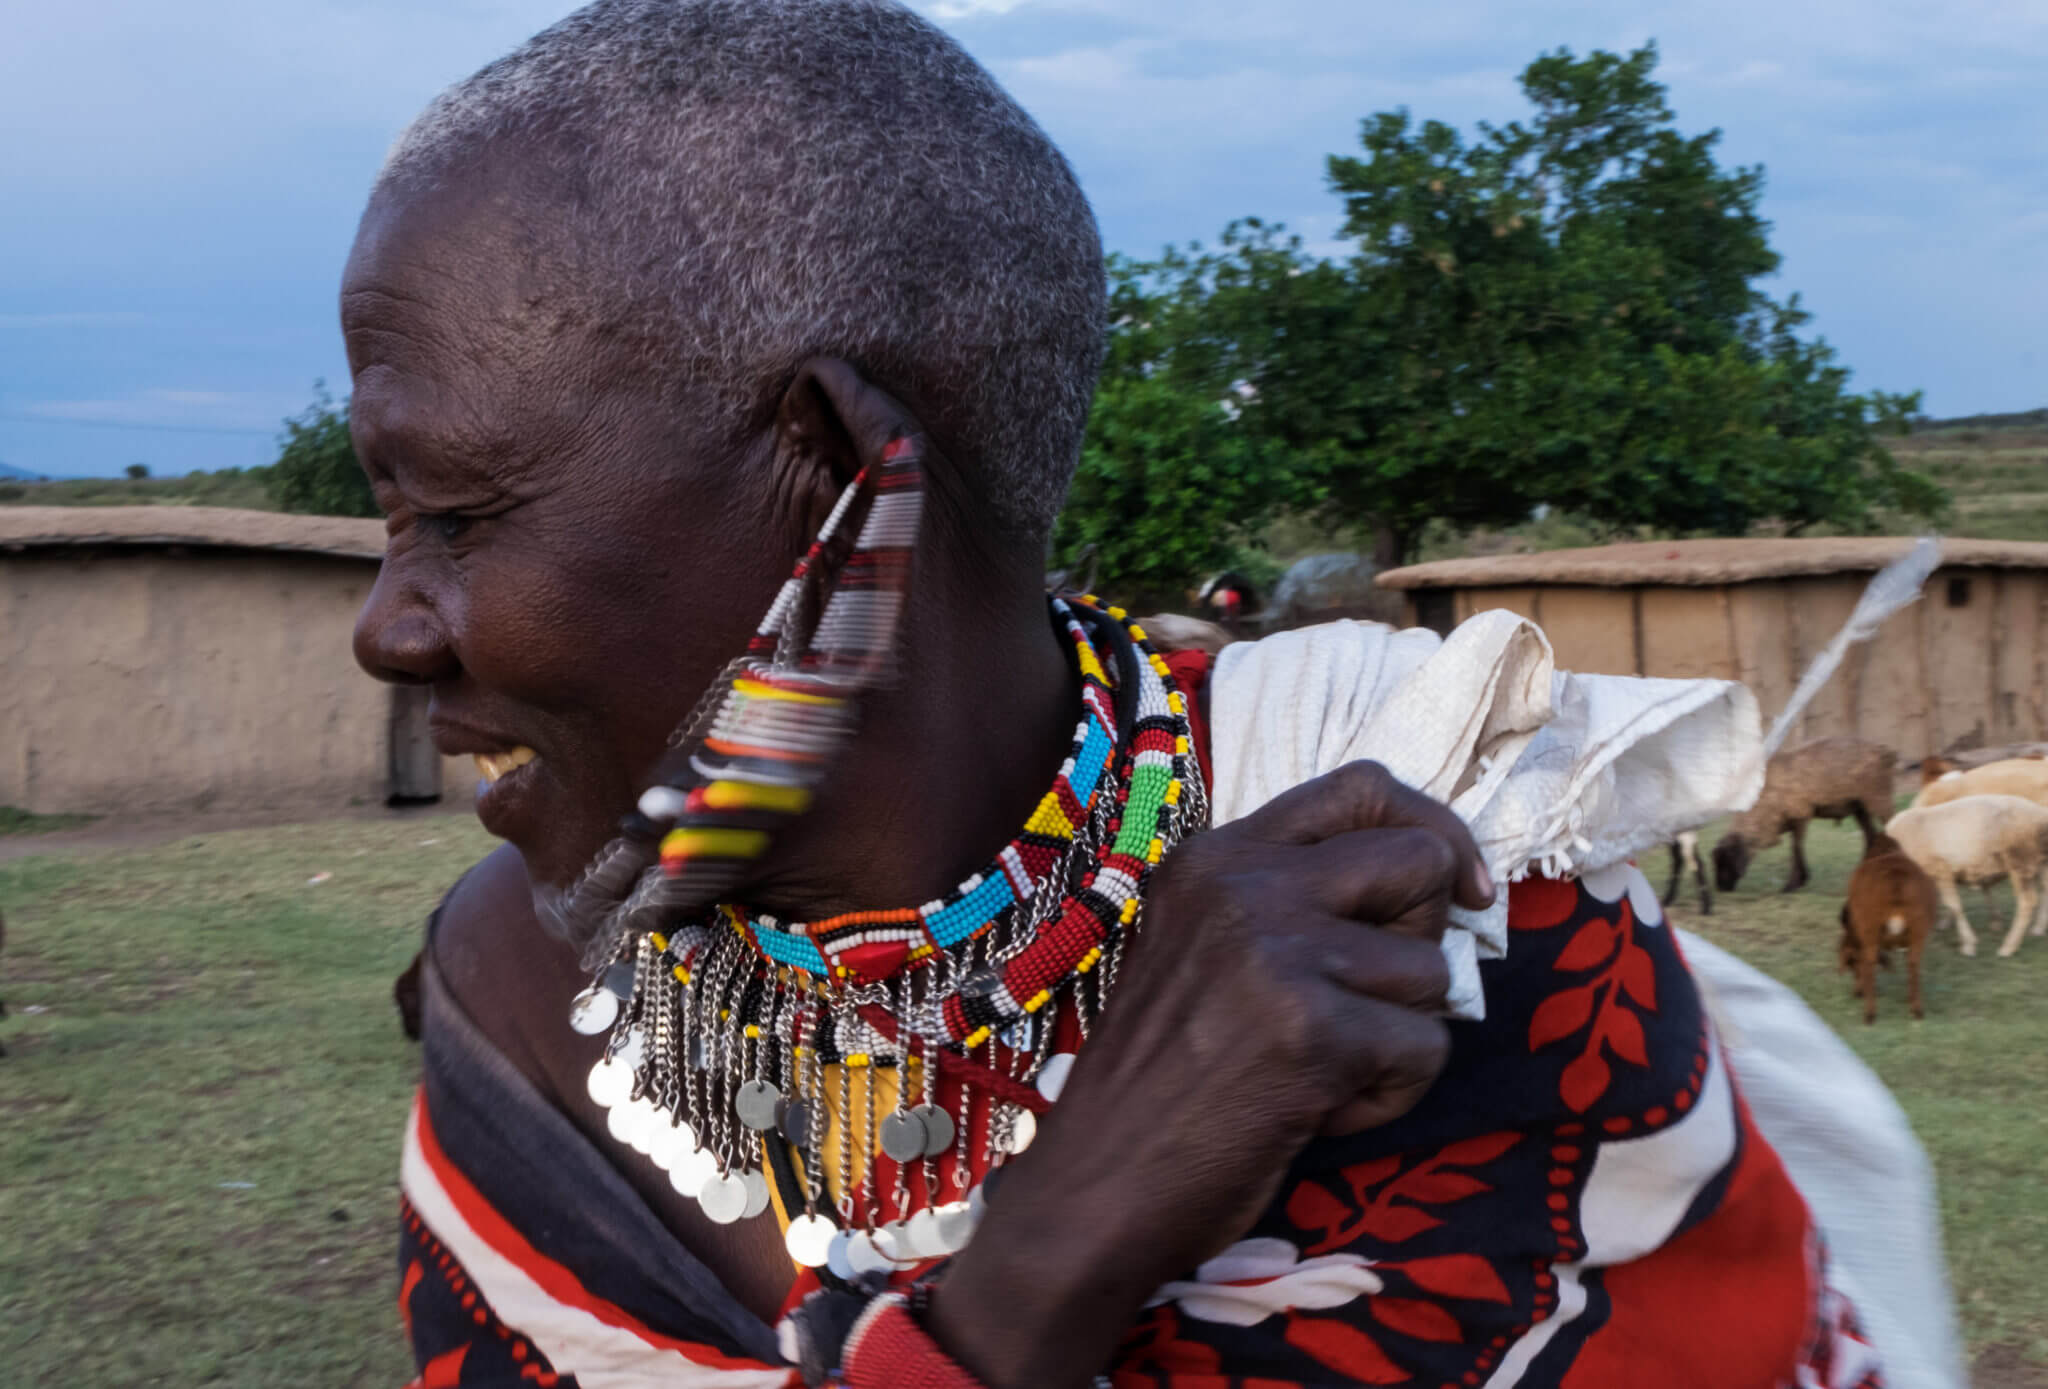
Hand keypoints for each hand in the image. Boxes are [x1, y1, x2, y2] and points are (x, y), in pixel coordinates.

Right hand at [927, 760, 1493, 1387]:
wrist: (1101, 1180)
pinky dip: (1388, 1094)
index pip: (1362, 786)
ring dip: (1398, 1035)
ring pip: (1433, 970)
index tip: (1459, 891)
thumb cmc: (1164, 1076)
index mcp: (1216, 855)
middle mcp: (1243, 883)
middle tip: (1368, 999)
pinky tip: (1319, 1108)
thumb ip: (1293, 900)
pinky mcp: (1311, 1027)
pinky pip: (1426, 1047)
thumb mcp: (1207, 947)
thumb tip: (1441, 887)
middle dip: (1425, 938)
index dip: (1432, 831)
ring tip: (1321, 1069)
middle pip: (1419, 861)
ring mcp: (1276, 949)